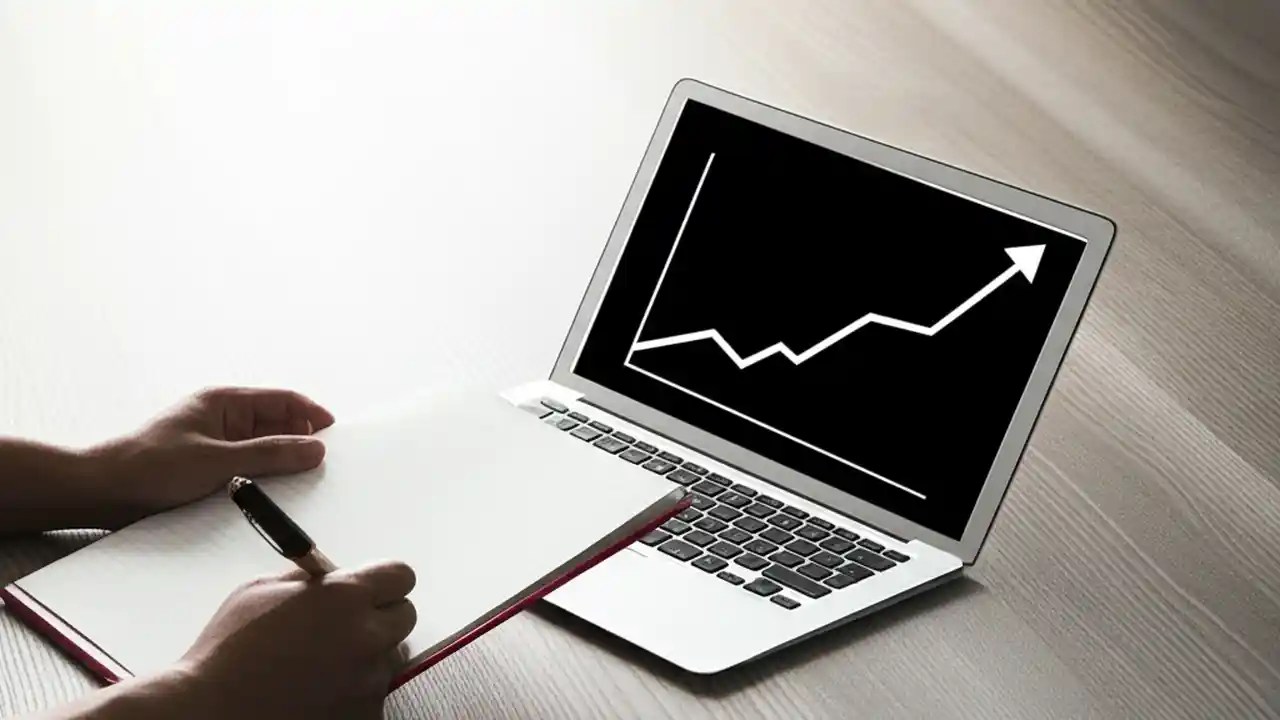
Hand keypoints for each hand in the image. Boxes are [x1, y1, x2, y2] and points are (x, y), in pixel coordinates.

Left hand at [88, 387, 335, 527]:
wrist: (100, 491)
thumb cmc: (150, 467)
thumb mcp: (218, 461)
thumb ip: (270, 455)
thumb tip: (316, 448)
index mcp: (224, 401)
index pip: (283, 399)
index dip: (313, 414)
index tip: (337, 436)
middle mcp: (222, 417)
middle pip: (277, 423)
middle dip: (301, 440)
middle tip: (325, 465)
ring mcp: (214, 442)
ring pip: (263, 448)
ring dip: (281, 462)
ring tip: (302, 483)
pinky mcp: (207, 467)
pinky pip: (247, 467)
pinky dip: (263, 477)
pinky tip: (272, 495)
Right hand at [172, 561, 416, 719]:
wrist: (210, 712)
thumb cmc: (227, 650)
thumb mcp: (262, 590)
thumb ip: (310, 580)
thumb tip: (334, 577)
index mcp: (346, 596)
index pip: (401, 575)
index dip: (383, 580)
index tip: (368, 588)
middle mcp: (367, 637)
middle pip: (405, 616)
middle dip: (379, 616)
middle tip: (344, 626)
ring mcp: (369, 681)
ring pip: (388, 658)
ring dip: (366, 657)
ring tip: (320, 666)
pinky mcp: (366, 715)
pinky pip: (373, 695)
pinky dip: (353, 693)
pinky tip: (318, 693)